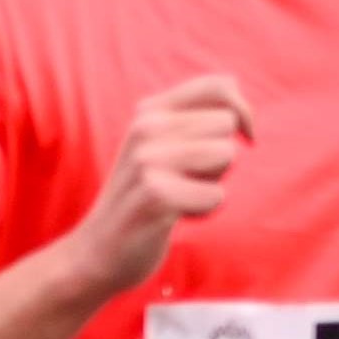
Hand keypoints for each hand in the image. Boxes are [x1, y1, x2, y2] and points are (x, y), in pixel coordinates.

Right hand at [71, 73, 251, 294]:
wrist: (96, 251)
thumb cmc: (140, 200)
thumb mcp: (156, 148)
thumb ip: (190, 120)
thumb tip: (239, 106)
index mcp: (149, 112)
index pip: (221, 86)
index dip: (242, 112)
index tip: (240, 139)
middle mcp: (146, 128)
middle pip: (227, 124)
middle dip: (220, 157)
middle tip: (186, 180)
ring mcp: (148, 161)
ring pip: (225, 155)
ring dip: (213, 183)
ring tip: (179, 196)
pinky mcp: (155, 196)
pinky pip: (216, 195)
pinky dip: (203, 211)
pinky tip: (173, 217)